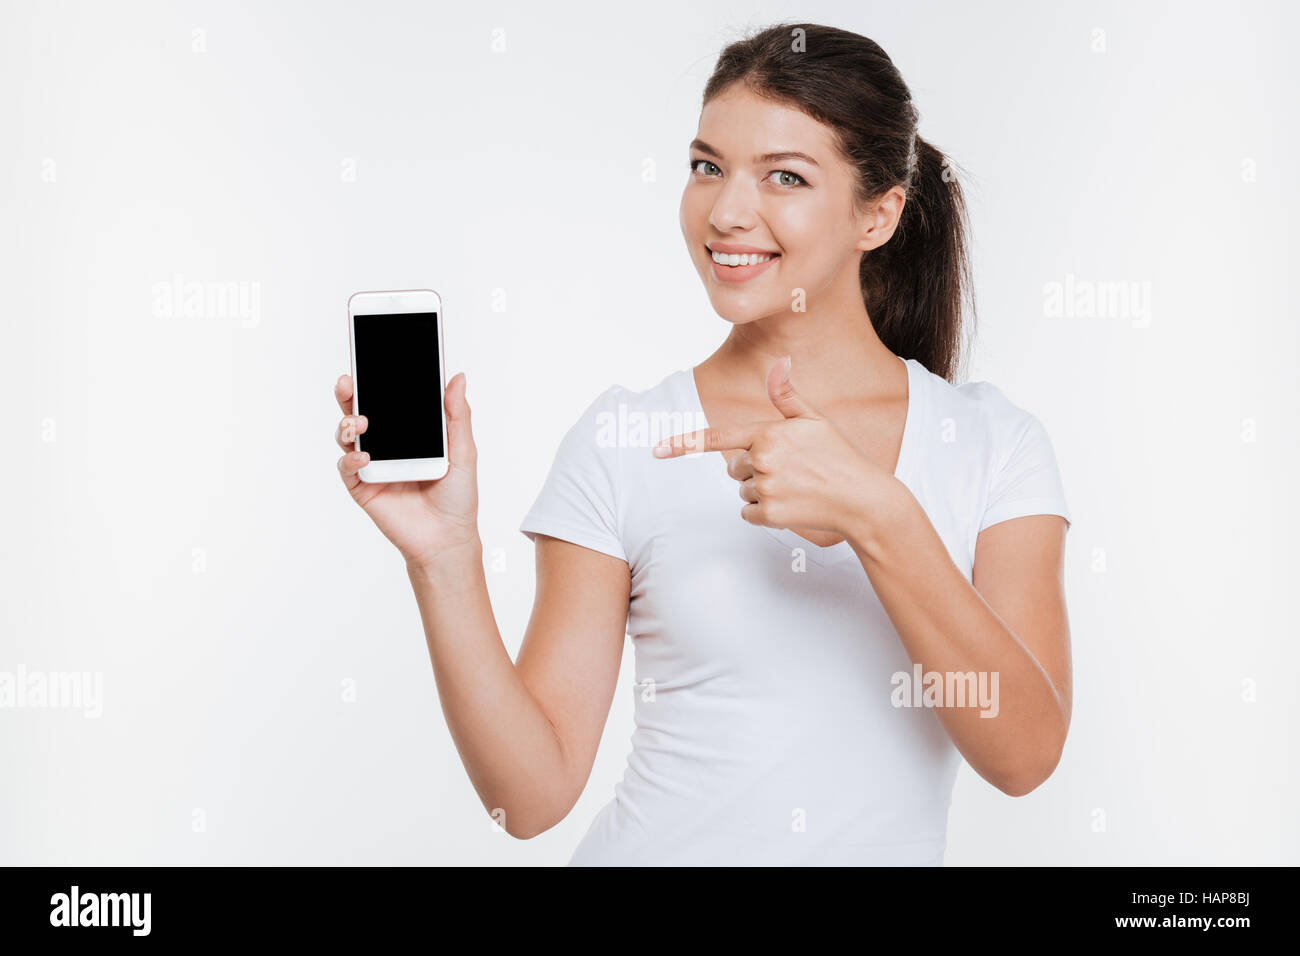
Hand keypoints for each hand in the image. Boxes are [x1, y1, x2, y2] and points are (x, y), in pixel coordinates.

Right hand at [334, 371, 479, 567]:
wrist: (448, 538)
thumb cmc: (458, 497)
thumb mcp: (464, 452)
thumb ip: (457, 415)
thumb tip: (457, 377)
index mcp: (409, 432)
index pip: (389, 400)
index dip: (377, 380)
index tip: (371, 360)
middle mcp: (387, 445)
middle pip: (360, 411)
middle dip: (350, 394)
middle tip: (348, 382)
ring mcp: (372, 465)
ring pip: (347, 436)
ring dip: (347, 424)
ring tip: (360, 423)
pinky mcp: (362, 487)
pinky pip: (347, 467)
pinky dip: (351, 459)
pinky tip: (364, 457)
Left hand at [652, 356, 892, 537]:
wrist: (862, 499)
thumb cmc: (840, 455)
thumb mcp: (814, 420)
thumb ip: (787, 396)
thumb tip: (779, 361)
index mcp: (768, 433)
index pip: (717, 437)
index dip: (684, 444)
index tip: (656, 450)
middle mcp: (762, 460)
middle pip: (733, 467)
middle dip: (753, 468)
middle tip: (790, 470)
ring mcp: (765, 489)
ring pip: (742, 490)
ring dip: (761, 491)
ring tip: (796, 487)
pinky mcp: (769, 515)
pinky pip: (748, 513)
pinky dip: (764, 513)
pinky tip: (792, 505)